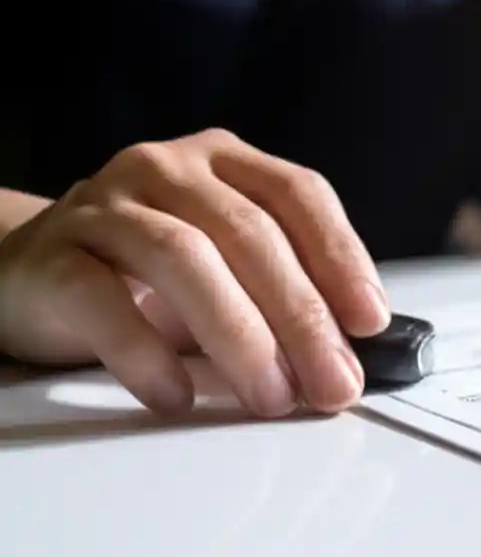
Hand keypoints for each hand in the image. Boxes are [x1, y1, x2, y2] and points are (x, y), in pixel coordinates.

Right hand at [0, 128, 389, 416]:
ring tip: (271, 395)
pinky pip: (102, 301)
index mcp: (224, 161)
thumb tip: (348, 358)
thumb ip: (282, 295)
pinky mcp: (52, 256)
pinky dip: (146, 354)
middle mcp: (168, 169)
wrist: (29, 270)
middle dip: (302, 316)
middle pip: (250, 233)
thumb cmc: (144, 273)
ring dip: (240, 335)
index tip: (370, 320)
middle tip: (332, 382)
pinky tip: (176, 395)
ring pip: (184, 258)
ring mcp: (106, 205)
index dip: (342, 256)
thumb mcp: (225, 268)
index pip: (299, 194)